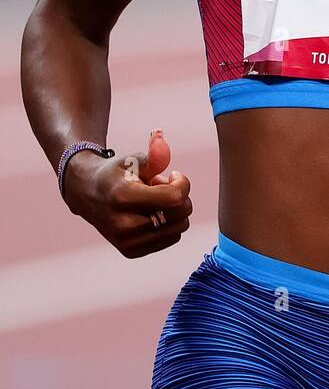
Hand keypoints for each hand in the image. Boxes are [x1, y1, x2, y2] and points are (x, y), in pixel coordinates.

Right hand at [63, 129, 192, 257]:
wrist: (86, 193)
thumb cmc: (115, 174)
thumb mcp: (132, 160)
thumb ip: (152, 154)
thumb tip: (161, 136)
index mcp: (123, 197)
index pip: (174, 198)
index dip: (182, 184)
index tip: (174, 175)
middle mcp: (124, 224)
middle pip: (180, 214)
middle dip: (180, 196)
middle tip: (163, 186)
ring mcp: (126, 241)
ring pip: (178, 228)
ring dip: (173, 211)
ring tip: (156, 199)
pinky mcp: (130, 251)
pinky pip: (170, 238)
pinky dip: (168, 224)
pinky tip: (152, 212)